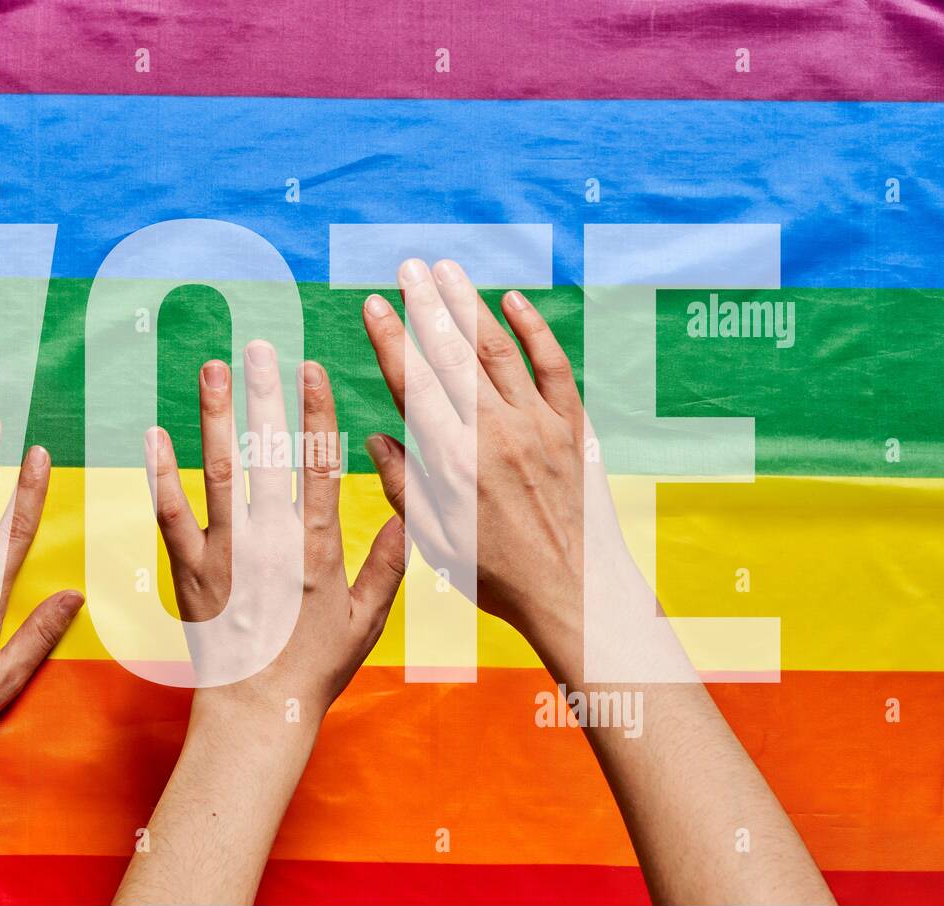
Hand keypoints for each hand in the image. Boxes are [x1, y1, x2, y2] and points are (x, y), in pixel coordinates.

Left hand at [115, 344, 406, 903]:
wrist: (257, 711)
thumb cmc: (315, 668)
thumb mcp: (367, 620)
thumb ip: (389, 565)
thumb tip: (410, 516)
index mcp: (317, 547)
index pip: (320, 465)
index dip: (316, 413)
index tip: (312, 370)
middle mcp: (271, 541)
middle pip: (267, 453)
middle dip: (263, 395)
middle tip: (259, 347)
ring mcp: (225, 553)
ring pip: (219, 471)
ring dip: (215, 416)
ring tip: (212, 368)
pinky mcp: (188, 571)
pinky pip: (170, 514)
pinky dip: (160, 474)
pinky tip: (153, 435)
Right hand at [360, 258, 634, 675]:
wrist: (576, 595)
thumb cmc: (497, 576)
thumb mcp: (436, 542)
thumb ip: (404, 486)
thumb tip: (377, 438)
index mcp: (453, 463)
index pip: (414, 384)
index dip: (390, 339)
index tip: (371, 305)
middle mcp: (495, 435)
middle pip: (453, 355)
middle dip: (425, 305)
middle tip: (406, 267)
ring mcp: (540, 427)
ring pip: (499, 351)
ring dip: (470, 306)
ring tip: (446, 271)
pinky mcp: (574, 429)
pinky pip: (554, 368)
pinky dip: (534, 331)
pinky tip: (512, 302)